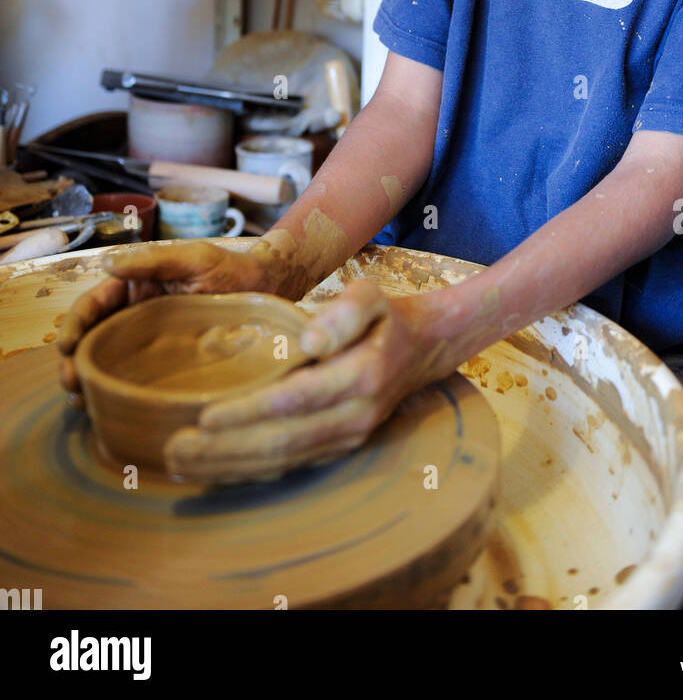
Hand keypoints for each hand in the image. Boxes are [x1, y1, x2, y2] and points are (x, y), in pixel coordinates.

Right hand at [57, 240, 265, 398]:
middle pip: (94, 338)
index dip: (75, 323)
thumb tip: (108, 263)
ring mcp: (151, 342)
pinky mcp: (167, 365)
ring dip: (90, 380)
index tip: (66, 345)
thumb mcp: (196, 258)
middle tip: (70, 383)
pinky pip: (136, 378)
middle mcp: (137, 314)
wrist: (270, 292)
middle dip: (75, 360)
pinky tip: (107, 409)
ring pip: (109, 362)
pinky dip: (117, 392)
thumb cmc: (234, 270)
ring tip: (81, 401)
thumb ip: (154, 259)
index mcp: (137, 286)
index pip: (94, 304)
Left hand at [165, 279, 446, 483]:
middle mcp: (354, 415)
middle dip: (225, 449)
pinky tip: (213, 469)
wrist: (423, 348)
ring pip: (283, 461)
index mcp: (360, 375)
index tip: (205, 415)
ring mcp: (347, 438)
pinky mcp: (338, 449)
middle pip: (283, 441)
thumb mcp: (372, 295)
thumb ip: (344, 313)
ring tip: (181, 462)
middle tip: (176, 448)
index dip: (249, 411)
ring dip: (229, 466)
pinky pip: (290, 466)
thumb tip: (309, 339)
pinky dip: (249, 471)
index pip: (296, 400)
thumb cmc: (385, 316)